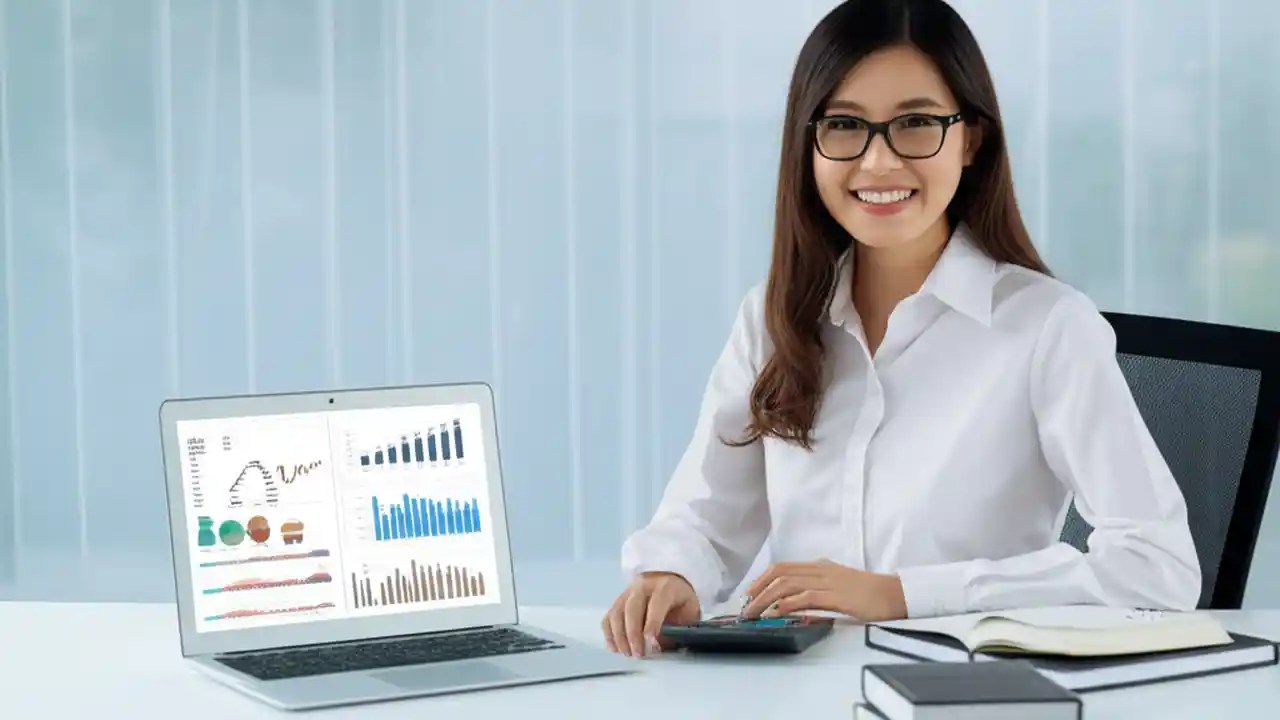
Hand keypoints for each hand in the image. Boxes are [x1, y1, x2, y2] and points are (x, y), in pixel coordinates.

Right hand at [601, 571, 700, 657]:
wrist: (670, 582)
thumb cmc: (680, 600)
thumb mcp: (689, 612)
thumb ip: (678, 628)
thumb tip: (660, 646)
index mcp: (665, 587)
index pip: (656, 603)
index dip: (652, 623)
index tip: (650, 641)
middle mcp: (644, 586)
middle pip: (632, 608)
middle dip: (633, 633)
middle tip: (638, 653)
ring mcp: (628, 592)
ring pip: (617, 612)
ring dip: (620, 636)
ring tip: (627, 652)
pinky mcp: (619, 601)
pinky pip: (609, 617)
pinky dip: (609, 634)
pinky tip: (615, 647)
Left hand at [740, 559, 906, 621]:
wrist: (895, 594)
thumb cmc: (869, 593)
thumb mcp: (838, 584)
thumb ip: (818, 587)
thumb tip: (795, 598)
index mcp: (820, 566)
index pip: (782, 567)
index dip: (762, 580)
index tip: (749, 595)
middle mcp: (820, 570)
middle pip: (779, 573)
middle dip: (758, 589)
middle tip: (745, 607)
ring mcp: (828, 582)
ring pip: (787, 584)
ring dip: (766, 599)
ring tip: (753, 613)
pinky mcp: (837, 596)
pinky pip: (805, 597)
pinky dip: (786, 604)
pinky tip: (775, 612)